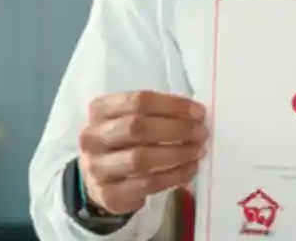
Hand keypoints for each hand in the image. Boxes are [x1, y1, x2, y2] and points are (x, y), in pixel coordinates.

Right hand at [78, 90, 208, 214]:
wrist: (98, 180)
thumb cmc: (123, 141)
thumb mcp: (130, 119)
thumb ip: (157, 114)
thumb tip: (196, 116)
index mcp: (100, 110)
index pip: (138, 101)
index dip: (172, 105)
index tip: (198, 112)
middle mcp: (93, 137)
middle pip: (137, 128)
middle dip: (176, 129)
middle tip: (201, 133)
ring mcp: (97, 167)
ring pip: (141, 159)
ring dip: (177, 154)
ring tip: (198, 151)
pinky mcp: (109, 194)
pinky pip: (146, 184)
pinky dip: (173, 176)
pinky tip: (189, 169)